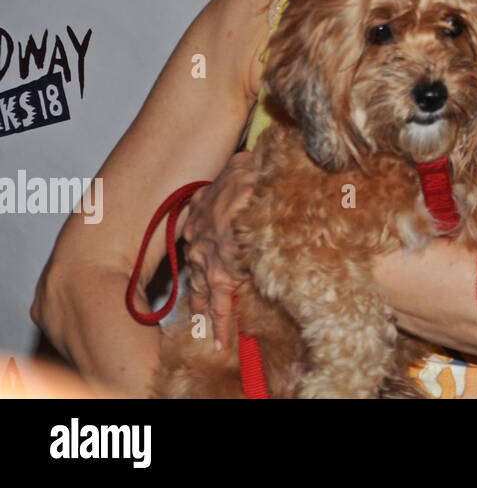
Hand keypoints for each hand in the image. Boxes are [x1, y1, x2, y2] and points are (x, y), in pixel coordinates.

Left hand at [180, 149, 255, 349]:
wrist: (248, 188)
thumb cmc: (249, 172)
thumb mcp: (242, 166)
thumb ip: (243, 169)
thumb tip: (252, 162)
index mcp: (202, 211)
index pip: (200, 238)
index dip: (203, 255)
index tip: (204, 269)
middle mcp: (197, 239)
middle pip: (196, 270)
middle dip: (197, 292)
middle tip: (195, 315)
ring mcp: (207, 259)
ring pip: (204, 291)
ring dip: (206, 312)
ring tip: (207, 332)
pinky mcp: (221, 278)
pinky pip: (220, 306)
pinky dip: (222, 325)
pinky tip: (222, 342)